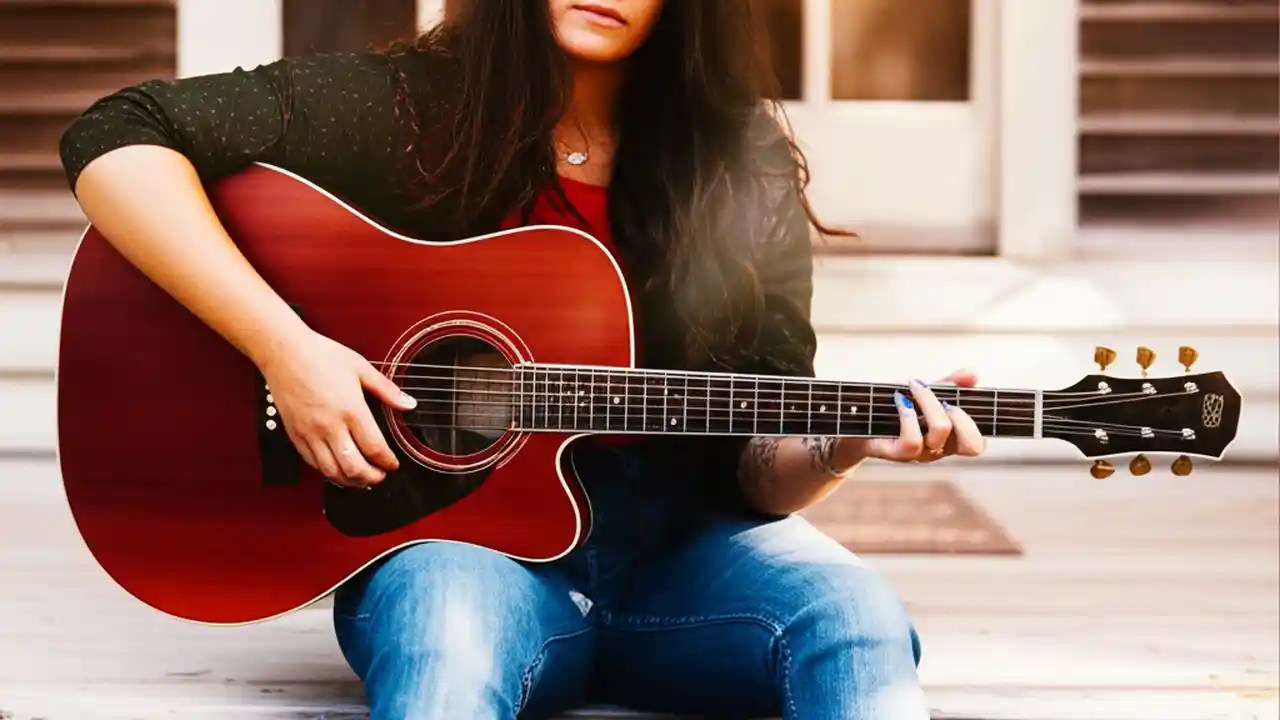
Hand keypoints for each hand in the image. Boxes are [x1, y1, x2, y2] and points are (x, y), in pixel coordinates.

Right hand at [258, 330, 416, 487]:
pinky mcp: (295, 435)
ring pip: (332, 472)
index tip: (392, 464)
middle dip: (372, 478)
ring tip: (361, 478)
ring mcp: (310, 433)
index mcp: (351, 410)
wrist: (284, 351)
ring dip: (350, 481)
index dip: (388, 462)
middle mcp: (330, 426)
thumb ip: (387, 390)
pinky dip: (328, 472)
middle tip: (380, 476)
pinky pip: (312, 463)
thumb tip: (409, 403)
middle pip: (354, 468)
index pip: (375, 449)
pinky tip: (338, 468)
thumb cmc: (320, 355)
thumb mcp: (361, 368)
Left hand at [835, 370, 985, 465]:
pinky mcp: (894, 453)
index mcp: (947, 439)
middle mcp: (936, 450)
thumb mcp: (921, 393)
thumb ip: (948, 384)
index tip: (952, 401)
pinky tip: (899, 399)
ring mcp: (917, 455)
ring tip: (915, 389)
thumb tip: (974, 374)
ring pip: (940, 433)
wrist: (851, 421)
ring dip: (931, 404)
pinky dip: (908, 415)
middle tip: (942, 400)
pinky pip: (912, 440)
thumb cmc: (890, 407)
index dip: (973, 423)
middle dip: (961, 414)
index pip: (976, 445)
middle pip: (971, 444)